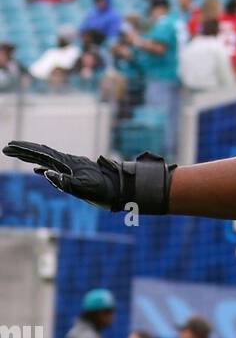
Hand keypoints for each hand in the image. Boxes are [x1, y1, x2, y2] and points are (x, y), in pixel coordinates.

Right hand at [2, 142, 173, 212]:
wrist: (122, 189)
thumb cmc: (105, 190)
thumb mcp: (84, 188)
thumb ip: (64, 182)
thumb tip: (45, 174)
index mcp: (67, 164)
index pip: (41, 154)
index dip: (25, 150)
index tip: (10, 147)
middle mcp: (68, 163)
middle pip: (41, 154)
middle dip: (23, 151)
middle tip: (6, 148)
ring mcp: (71, 168)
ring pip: (46, 161)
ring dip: (31, 158)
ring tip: (17, 155)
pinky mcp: (75, 175)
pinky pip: (55, 170)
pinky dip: (44, 169)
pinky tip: (38, 172)